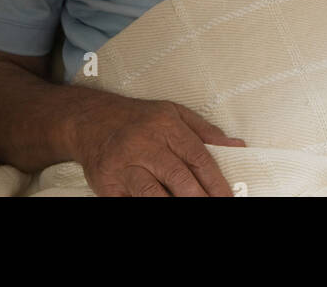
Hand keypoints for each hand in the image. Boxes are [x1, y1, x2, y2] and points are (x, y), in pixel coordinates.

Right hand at [71, 93, 244, 196]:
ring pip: (152, 193)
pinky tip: (158, 209)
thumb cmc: (138, 119)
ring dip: (172, 205)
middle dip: (199, 198)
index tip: (229, 199)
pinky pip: (129, 201)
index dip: (216, 182)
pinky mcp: (108, 183)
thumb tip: (237, 147)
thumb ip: (205, 131)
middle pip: (178, 177)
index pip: (197, 157)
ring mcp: (124, 165)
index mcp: (165, 125)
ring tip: (190, 212)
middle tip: (214, 207)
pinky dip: (142, 206)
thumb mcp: (172, 113)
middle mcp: (145, 144)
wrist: (89, 119)